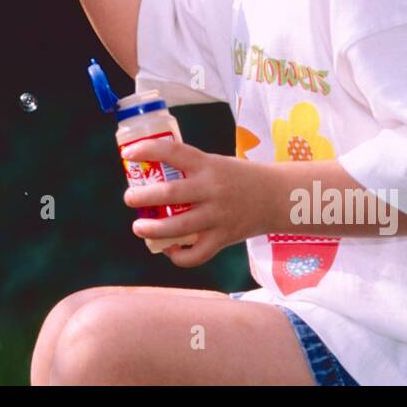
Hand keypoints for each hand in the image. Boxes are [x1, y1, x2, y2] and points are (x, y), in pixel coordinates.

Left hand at [122, 136, 258, 267]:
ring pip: (178, 228)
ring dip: (153, 229)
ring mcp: (218, 215)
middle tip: (130, 197)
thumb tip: (150, 177)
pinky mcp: (224, 238)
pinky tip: (170, 250)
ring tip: (139, 227)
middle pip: (170, 193)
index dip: (148, 151)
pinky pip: (197, 254)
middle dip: (143, 196)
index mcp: (208, 164)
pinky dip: (179, 256)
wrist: (278, 196)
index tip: (128, 154)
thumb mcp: (216, 164)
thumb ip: (190, 170)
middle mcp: (212, 189)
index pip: (174, 152)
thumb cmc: (239, 177)